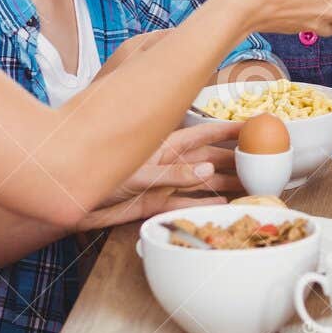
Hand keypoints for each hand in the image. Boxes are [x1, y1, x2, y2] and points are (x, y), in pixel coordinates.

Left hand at [74, 121, 242, 230]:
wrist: (69, 200)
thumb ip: (174, 173)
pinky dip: (204, 206)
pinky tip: (223, 206)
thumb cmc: (95, 172)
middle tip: (262, 164)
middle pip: (210, 159)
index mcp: (164, 143)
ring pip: (201, 183)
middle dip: (236, 160)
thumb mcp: (139, 172)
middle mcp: (167, 161)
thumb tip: (208, 173)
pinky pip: (185, 204)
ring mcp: (162, 183)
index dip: (228, 129)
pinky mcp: (154, 205)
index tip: (253, 126)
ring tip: (250, 187)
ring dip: (225, 185)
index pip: (204, 133)